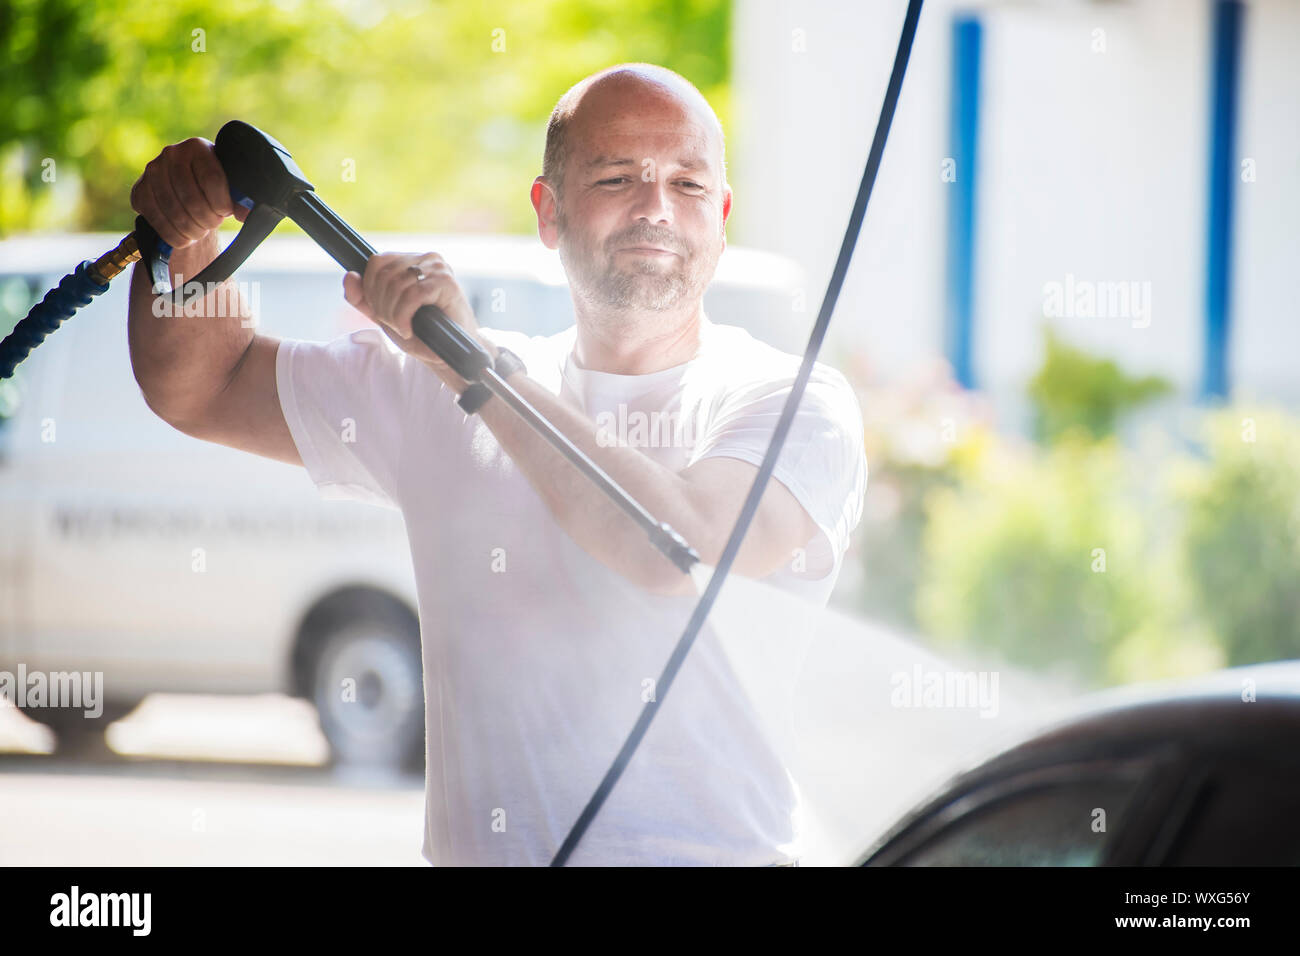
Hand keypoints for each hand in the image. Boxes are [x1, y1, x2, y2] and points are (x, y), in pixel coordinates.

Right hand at [130, 138, 248, 248]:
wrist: (188, 188)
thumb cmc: (214, 188)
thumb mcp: (231, 187)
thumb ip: (242, 199)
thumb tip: (246, 213)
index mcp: (198, 148)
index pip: (212, 179)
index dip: (221, 203)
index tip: (225, 213)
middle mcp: (171, 154)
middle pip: (191, 198)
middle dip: (206, 220)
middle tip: (211, 225)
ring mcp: (152, 171)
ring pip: (173, 210)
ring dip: (190, 229)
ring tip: (199, 232)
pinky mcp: (139, 190)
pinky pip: (155, 218)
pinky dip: (172, 234)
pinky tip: (183, 237)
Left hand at [342, 252, 495, 392]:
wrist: (450, 353)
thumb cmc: (422, 333)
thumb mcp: (384, 314)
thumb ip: (362, 298)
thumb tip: (349, 276)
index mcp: (413, 260)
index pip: (377, 262)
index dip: (371, 290)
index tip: (382, 313)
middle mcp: (427, 259)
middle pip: (384, 275)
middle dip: (381, 306)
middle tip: (394, 325)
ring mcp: (438, 269)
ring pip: (396, 285)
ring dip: (392, 314)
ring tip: (402, 327)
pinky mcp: (447, 283)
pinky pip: (411, 295)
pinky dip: (403, 316)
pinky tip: (409, 329)